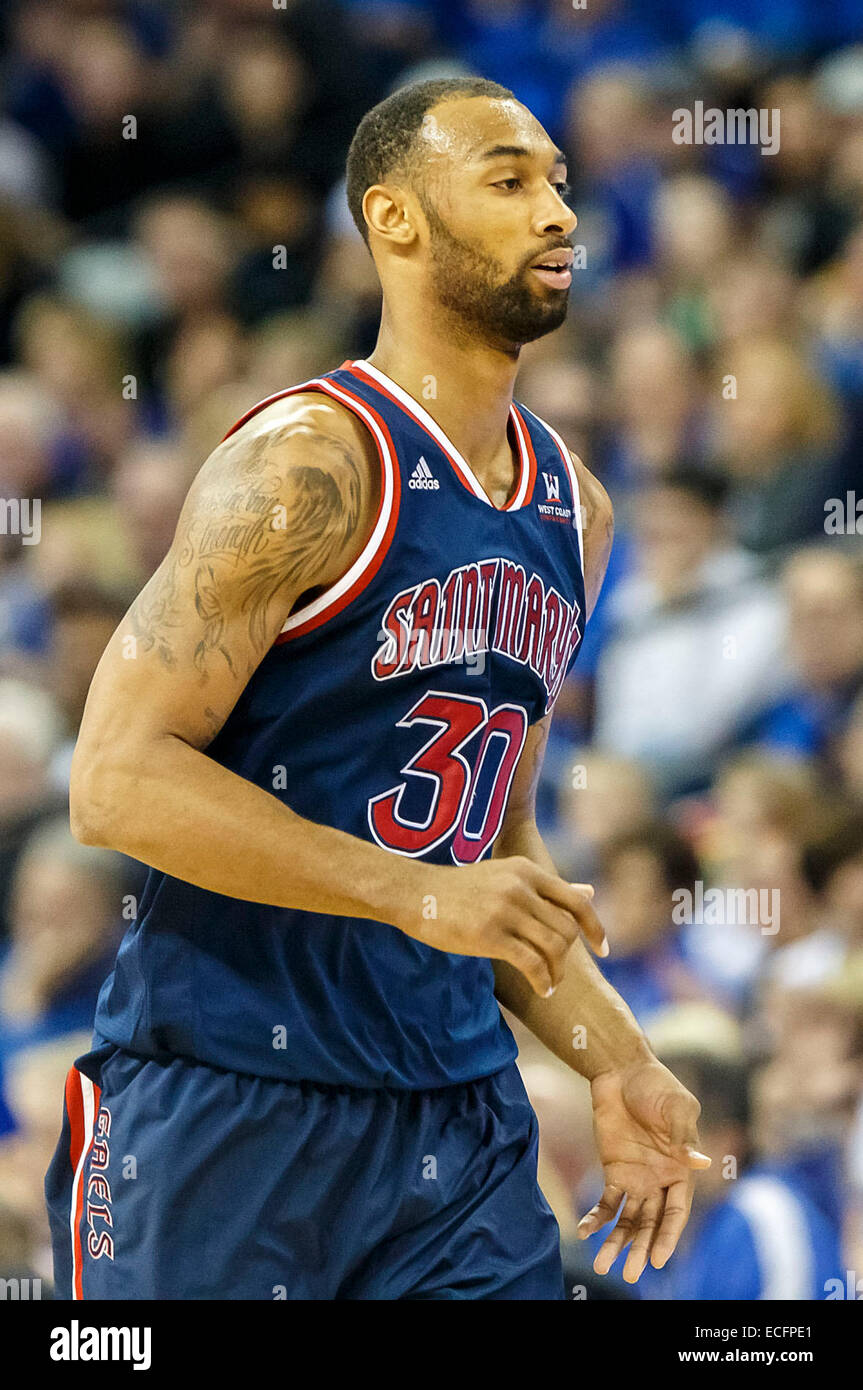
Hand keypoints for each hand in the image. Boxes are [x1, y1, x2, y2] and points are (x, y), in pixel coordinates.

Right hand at [399, 856, 607, 997]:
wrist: (416, 893)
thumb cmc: (462, 888)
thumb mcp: (507, 876)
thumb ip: (548, 888)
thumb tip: (590, 891)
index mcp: (527, 871)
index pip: (577, 901)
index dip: (596, 928)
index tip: (603, 949)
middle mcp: (521, 887)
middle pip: (566, 929)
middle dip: (568, 955)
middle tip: (557, 971)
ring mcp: (505, 910)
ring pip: (554, 947)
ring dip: (557, 971)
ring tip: (549, 982)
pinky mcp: (489, 935)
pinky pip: (531, 963)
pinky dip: (543, 980)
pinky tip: (541, 989)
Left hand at [578, 1057, 710, 1282]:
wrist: (622, 1070)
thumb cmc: (657, 1085)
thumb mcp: (677, 1106)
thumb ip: (684, 1136)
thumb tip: (702, 1163)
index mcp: (681, 1170)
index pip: (676, 1212)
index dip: (668, 1236)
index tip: (658, 1260)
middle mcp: (660, 1180)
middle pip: (651, 1223)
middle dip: (640, 1249)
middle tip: (629, 1274)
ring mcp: (636, 1177)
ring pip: (628, 1219)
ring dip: (617, 1242)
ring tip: (603, 1267)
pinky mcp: (613, 1170)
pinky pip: (606, 1201)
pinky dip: (596, 1217)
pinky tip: (585, 1232)